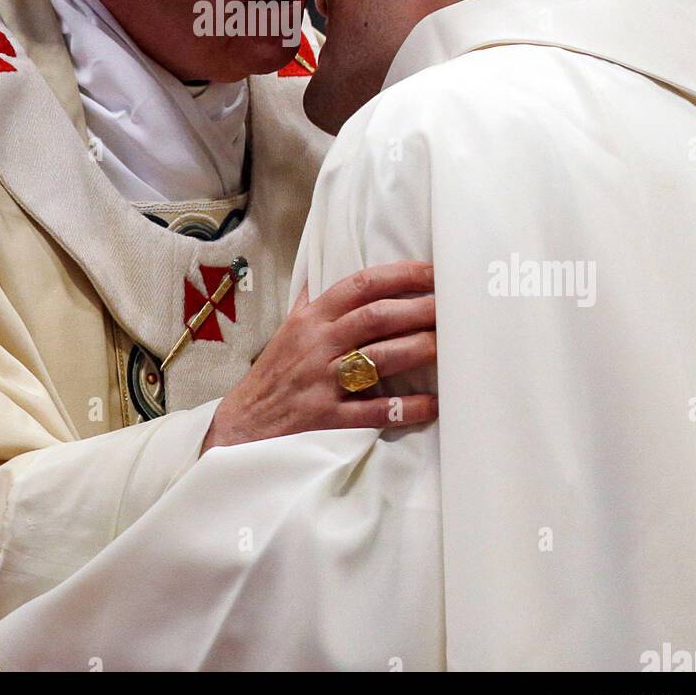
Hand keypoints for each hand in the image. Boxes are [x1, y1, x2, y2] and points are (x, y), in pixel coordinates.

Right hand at [202, 260, 436, 450]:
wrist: (241, 426)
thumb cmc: (272, 376)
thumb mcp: (287, 330)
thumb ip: (311, 301)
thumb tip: (326, 268)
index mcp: (312, 318)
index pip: (360, 285)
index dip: (401, 275)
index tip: (433, 272)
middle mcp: (318, 344)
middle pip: (377, 317)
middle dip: (420, 308)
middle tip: (453, 306)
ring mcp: (323, 381)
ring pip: (379, 357)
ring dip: (420, 348)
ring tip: (451, 344)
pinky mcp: (328, 418)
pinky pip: (375, 411)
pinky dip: (407, 407)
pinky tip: (434, 403)